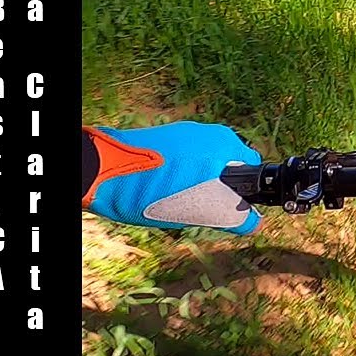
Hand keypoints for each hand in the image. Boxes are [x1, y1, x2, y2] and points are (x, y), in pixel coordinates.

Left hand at [82, 122, 261, 234]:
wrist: (102, 171)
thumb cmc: (154, 188)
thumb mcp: (200, 210)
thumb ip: (233, 217)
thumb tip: (253, 223)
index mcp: (225, 142)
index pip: (251, 169)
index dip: (243, 194)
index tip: (228, 210)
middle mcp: (208, 132)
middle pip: (227, 168)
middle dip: (218, 191)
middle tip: (200, 208)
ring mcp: (184, 133)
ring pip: (204, 166)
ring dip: (197, 185)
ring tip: (176, 202)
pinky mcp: (164, 138)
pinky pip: (184, 161)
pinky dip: (179, 177)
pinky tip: (161, 192)